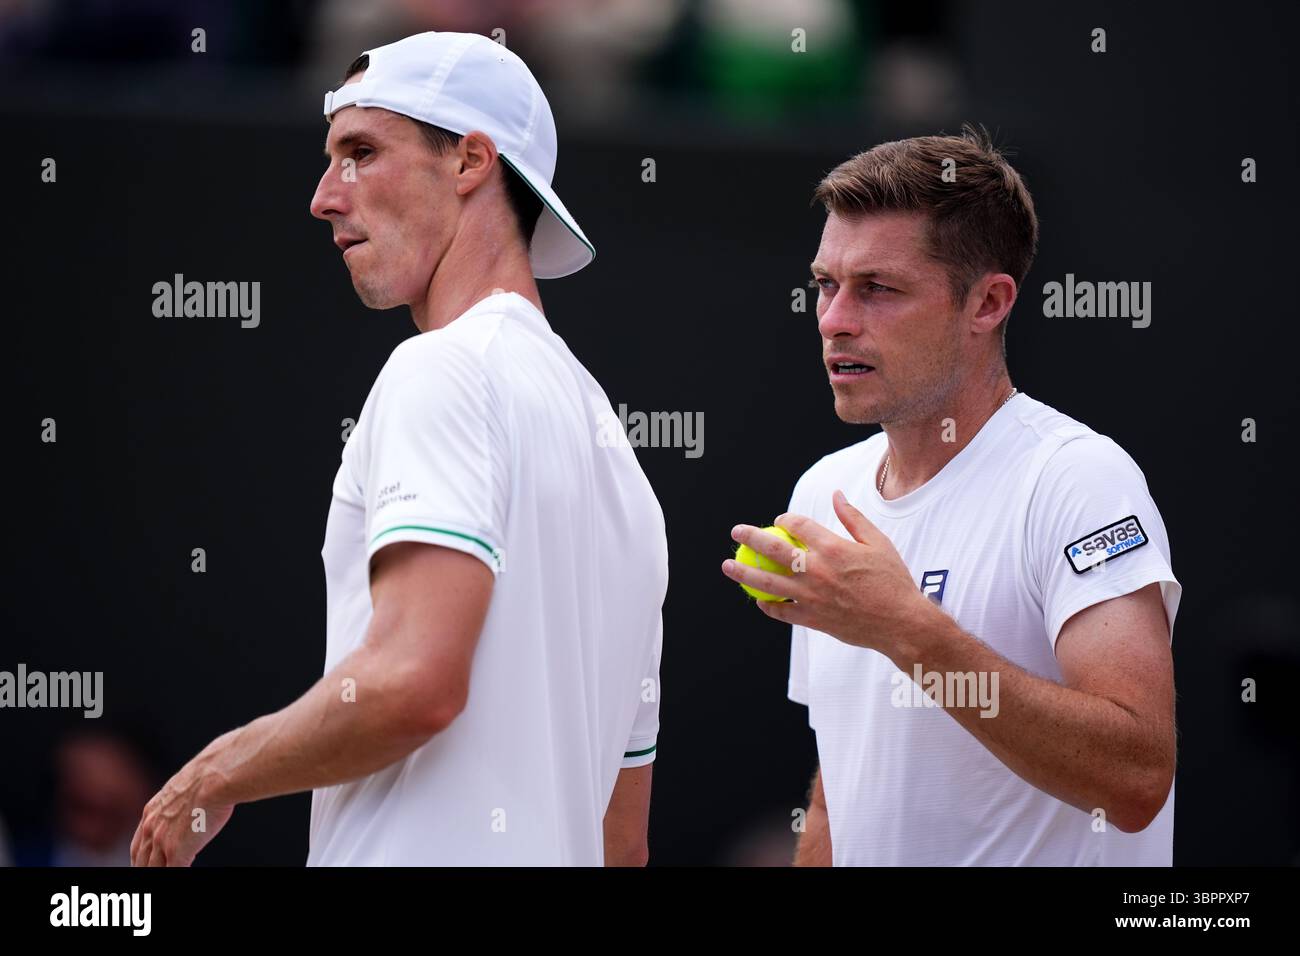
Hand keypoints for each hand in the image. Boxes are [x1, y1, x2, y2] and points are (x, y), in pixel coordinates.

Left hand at [130, 752, 233, 866]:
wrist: (213, 777)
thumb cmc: (209, 776)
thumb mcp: (185, 786)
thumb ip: (182, 800)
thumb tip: (195, 798)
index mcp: (152, 812)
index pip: (138, 845)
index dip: (140, 858)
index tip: (143, 864)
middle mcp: (151, 828)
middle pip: (140, 861)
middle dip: (143, 870)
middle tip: (148, 876)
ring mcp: (162, 842)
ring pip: (153, 870)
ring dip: (158, 875)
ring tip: (169, 874)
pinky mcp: (177, 852)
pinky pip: (172, 873)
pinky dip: (176, 876)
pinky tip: (185, 872)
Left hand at [721, 489, 939, 654]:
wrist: (900, 623)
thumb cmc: (892, 581)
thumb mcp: (878, 543)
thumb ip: (853, 518)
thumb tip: (837, 495)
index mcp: (833, 548)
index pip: (798, 525)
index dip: (785, 519)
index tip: (780, 521)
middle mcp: (817, 571)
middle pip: (773, 550)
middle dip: (750, 537)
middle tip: (736, 532)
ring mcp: (811, 596)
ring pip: (768, 583)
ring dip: (744, 573)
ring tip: (728, 565)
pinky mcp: (812, 619)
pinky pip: (782, 611)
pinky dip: (769, 606)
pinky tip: (760, 600)